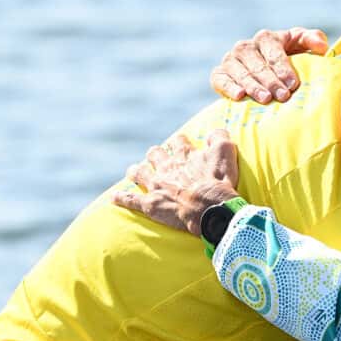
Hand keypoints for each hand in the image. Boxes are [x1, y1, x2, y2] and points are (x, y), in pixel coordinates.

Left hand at [112, 129, 240, 235]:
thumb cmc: (219, 182)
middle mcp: (166, 167)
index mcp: (184, 155)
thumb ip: (219, 137)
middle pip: (155, 154)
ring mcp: (156, 185)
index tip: (182, 144)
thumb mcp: (225, 152)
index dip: (180, 142)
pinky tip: (114, 197)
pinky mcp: (150, 204)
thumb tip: (214, 132)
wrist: (209, 209)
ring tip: (135, 172)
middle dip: (156, 155)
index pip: (178, 141)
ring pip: (138, 173)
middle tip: (158, 159)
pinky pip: (130, 200)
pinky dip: (122, 198)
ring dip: (137, 172)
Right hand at [210, 27, 329, 103]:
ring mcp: (231, 60)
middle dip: (271, 80)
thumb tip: (321, 47)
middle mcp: (246, 47)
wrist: (265, 76)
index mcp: (266, 38)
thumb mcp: (302, 47)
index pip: (273, 51)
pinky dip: (228, 87)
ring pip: (240, 72)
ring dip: (253, 86)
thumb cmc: (289, 59)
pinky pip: (220, 79)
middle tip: (283, 96)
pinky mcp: (219, 74)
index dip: (283, 67)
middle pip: (257, 63)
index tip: (293, 84)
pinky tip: (239, 96)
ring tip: (265, 99)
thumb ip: (312, 40)